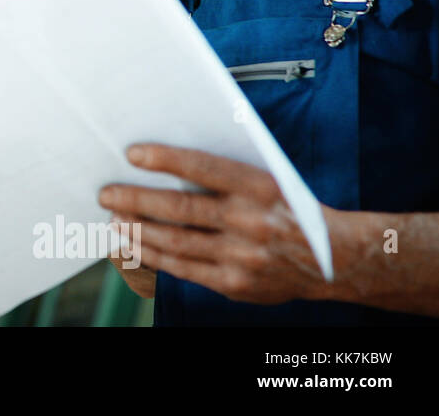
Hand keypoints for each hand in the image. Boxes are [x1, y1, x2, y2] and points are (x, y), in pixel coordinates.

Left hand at [97, 144, 332, 304]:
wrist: (332, 259)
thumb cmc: (287, 208)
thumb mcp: (270, 179)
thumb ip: (226, 173)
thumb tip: (166, 161)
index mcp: (262, 188)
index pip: (205, 169)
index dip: (166, 160)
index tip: (133, 154)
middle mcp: (252, 222)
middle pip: (181, 210)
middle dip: (136, 200)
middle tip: (106, 193)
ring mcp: (243, 257)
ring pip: (177, 242)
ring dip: (138, 230)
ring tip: (114, 218)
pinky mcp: (235, 284)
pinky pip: (184, 269)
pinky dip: (153, 255)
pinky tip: (133, 243)